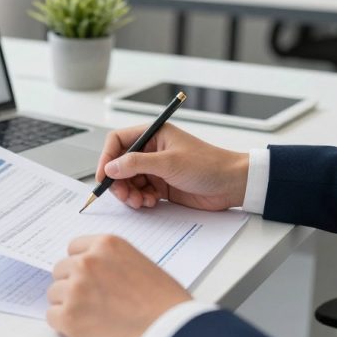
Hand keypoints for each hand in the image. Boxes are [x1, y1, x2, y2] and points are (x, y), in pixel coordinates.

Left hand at [47, 235, 190, 336]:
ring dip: (68, 305)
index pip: (74, 248)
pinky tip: (85, 329)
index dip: (80, 265)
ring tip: (92, 317)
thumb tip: (95, 271)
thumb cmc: (164, 302)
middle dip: (72, 285)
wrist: (169, 331)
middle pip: (60, 270)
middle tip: (91, 301)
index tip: (88, 278)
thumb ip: (112, 261)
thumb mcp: (139, 263)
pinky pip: (52, 317)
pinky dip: (65, 325)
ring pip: (54, 294)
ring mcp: (75, 289)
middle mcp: (87, 262)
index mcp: (105, 245)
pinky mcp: (69, 317)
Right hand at [97, 123, 248, 210]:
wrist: (232, 185)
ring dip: (130, 194)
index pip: (118, 141)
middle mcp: (152, 150)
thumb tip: (110, 167)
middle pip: (120, 164)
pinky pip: (140, 192)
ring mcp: (156, 168)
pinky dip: (141, 200)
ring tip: (141, 202)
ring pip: (129, 181)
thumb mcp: (169, 162)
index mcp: (153, 134)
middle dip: (119, 181)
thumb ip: (136, 164)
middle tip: (124, 196)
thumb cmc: (208, 165)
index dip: (107, 158)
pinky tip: (151, 202)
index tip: (103, 176)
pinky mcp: (161, 185)